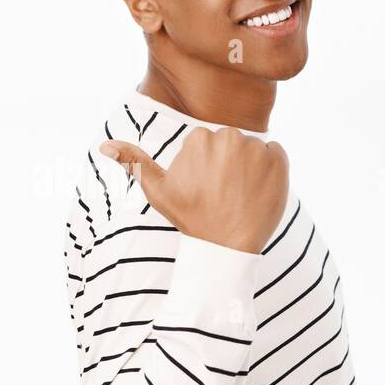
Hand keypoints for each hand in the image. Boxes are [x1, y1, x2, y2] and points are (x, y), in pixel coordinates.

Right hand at [100, 127, 288, 254]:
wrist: (226, 247)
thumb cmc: (190, 218)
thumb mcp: (157, 190)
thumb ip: (133, 162)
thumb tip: (105, 144)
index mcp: (199, 138)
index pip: (208, 143)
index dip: (206, 167)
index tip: (205, 187)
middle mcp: (228, 136)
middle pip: (231, 143)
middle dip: (228, 164)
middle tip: (222, 194)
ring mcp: (256, 149)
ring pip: (253, 150)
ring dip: (249, 168)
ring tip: (239, 195)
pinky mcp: (280, 162)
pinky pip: (276, 156)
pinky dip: (270, 171)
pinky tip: (257, 192)